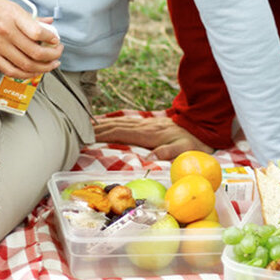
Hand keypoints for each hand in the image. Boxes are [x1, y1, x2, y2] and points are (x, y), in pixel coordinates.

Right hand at [0, 0, 61, 77]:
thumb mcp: (7, 3)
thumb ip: (29, 17)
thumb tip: (47, 23)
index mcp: (11, 15)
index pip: (38, 32)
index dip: (52, 38)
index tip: (56, 39)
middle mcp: (5, 31)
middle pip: (36, 52)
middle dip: (53, 55)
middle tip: (58, 53)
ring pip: (26, 65)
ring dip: (44, 67)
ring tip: (52, 64)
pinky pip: (11, 70)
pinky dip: (26, 73)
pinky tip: (34, 71)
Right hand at [93, 115, 212, 159]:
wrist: (203, 126)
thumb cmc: (194, 142)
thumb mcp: (186, 149)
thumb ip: (171, 151)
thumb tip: (153, 157)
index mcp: (149, 133)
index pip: (120, 133)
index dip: (103, 134)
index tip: (87, 137)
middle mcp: (144, 126)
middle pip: (115, 125)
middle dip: (96, 128)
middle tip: (76, 131)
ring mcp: (145, 123)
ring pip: (118, 122)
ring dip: (101, 124)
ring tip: (84, 126)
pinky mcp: (148, 124)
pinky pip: (125, 122)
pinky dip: (111, 122)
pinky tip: (105, 124)